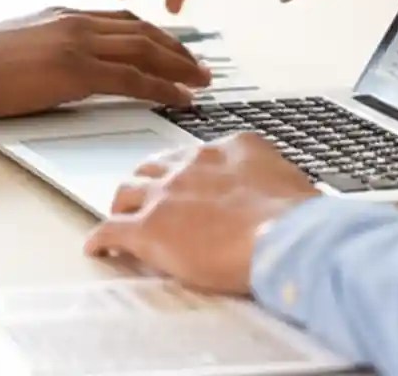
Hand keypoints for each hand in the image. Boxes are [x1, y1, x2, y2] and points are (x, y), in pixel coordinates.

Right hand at [0, 8, 210, 117]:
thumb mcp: (20, 46)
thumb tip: (62, 74)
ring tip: (201, 82)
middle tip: (200, 66)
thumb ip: (49, 51)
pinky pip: (133, 78)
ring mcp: (78, 43)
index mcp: (63, 14)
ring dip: (180, 67)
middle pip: (144, 31)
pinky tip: (180, 98)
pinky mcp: (75, 69)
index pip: (123, 20)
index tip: (173, 48)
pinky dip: (163, 88)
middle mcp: (77, 21)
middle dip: (178, 49)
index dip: (155, 35)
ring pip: (147, 50)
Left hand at [85, 132, 319, 293]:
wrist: (287, 237)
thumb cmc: (298, 217)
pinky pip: (111, 230)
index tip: (185, 182)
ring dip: (122, 206)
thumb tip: (275, 195)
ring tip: (121, 219)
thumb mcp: (288, 179)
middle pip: (153, 166)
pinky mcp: (149, 229)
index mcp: (228, 148)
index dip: (184, 171)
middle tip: (147, 200)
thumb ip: (269, 179)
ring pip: (127, 192)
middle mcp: (191, 163)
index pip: (194, 154)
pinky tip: (99, 248)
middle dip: (147, 182)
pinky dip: (101, 240)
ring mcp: (166, 194)